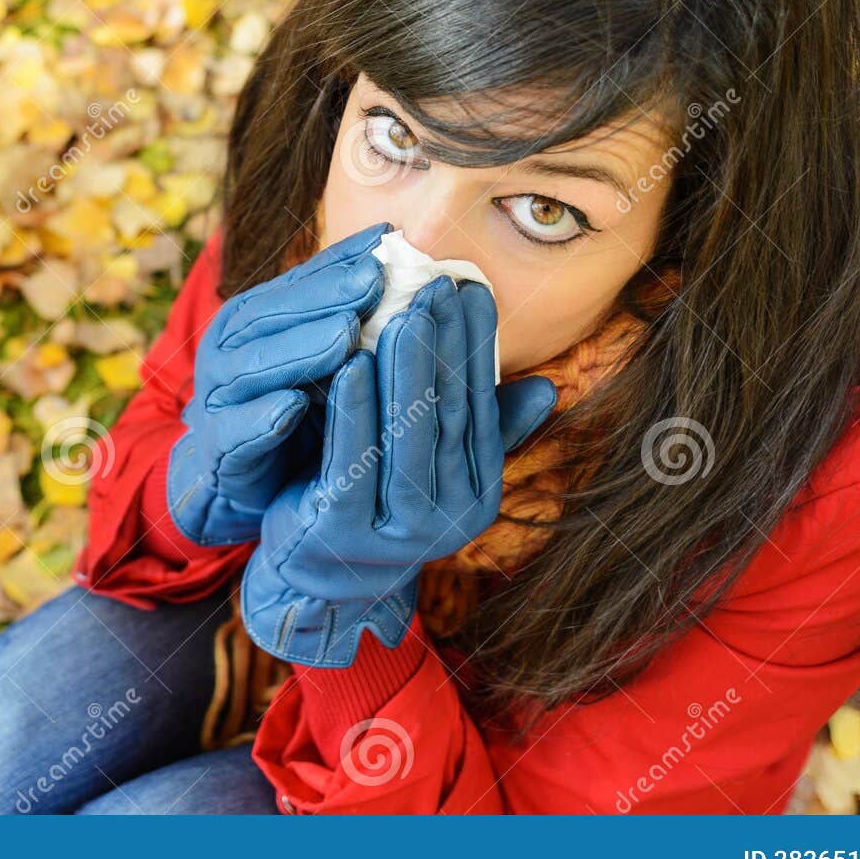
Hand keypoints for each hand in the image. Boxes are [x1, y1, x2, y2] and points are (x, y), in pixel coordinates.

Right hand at [166, 221, 390, 545]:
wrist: (242, 476)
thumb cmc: (292, 403)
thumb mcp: (317, 351)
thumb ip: (340, 305)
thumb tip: (391, 240)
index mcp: (254, 317)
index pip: (299, 283)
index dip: (341, 265)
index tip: (388, 246)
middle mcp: (229, 348)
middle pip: (276, 317)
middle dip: (326, 299)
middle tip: (374, 282)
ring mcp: (217, 396)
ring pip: (256, 367)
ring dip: (301, 351)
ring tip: (345, 337)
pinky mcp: (216, 447)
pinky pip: (237, 431)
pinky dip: (263, 419)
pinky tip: (293, 409)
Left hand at [240, 275, 555, 665]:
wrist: (312, 571)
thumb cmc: (374, 495)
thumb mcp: (430, 462)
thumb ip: (480, 425)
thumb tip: (547, 388)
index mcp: (476, 493)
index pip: (481, 405)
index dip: (478, 347)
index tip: (473, 290)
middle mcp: (449, 517)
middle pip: (448, 415)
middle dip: (443, 346)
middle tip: (437, 287)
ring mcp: (399, 530)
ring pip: (407, 435)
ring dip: (404, 370)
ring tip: (402, 314)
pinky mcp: (346, 531)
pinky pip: (353, 460)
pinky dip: (353, 410)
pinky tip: (350, 364)